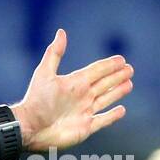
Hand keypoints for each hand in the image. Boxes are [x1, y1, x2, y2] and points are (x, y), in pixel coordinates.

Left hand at [11, 29, 132, 151]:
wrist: (29, 127)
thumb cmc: (36, 101)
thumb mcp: (45, 74)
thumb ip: (55, 54)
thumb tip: (61, 32)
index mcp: (75, 83)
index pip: (97, 71)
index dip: (109, 65)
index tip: (121, 59)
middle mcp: (82, 96)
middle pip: (104, 83)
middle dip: (117, 76)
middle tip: (130, 69)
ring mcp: (84, 112)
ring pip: (106, 99)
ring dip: (117, 92)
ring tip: (129, 84)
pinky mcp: (86, 127)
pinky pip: (103, 120)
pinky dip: (112, 116)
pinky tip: (122, 109)